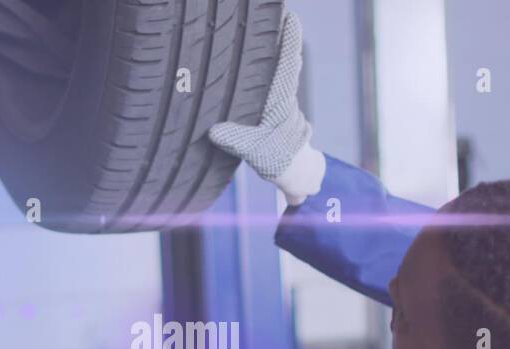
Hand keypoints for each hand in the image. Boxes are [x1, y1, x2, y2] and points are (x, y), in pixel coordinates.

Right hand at [208, 11, 325, 204]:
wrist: (295, 171)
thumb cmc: (278, 158)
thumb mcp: (255, 150)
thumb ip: (236, 139)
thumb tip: (214, 131)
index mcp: (281, 97)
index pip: (287, 61)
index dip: (289, 38)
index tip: (290, 16)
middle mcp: (283, 92)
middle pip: (283, 55)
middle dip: (278, 33)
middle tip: (267, 13)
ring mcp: (279, 96)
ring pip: (277, 65)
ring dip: (271, 46)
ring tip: (255, 27)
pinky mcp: (273, 104)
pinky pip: (269, 77)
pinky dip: (264, 64)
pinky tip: (247, 58)